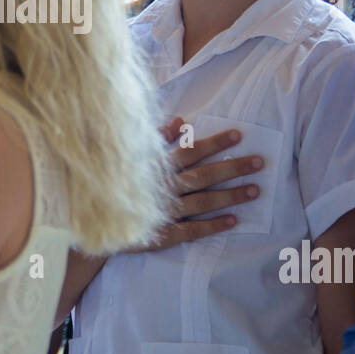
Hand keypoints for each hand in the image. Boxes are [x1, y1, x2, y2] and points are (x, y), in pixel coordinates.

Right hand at [127, 116, 263, 252]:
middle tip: (259, 162)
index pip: (191, 151)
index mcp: (157, 166)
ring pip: (203, 201)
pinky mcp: (162, 234)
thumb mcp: (133, 154)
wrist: (95, 219)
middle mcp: (165, 187)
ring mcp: (165, 211)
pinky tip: (233, 220)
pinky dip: (212, 225)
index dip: (215, 143)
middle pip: (204, 175)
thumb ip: (157, 137)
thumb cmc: (118, 181)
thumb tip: (181, 119)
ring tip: (254, 191)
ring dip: (230, 196)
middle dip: (233, 168)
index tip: (238, 135)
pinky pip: (191, 230)